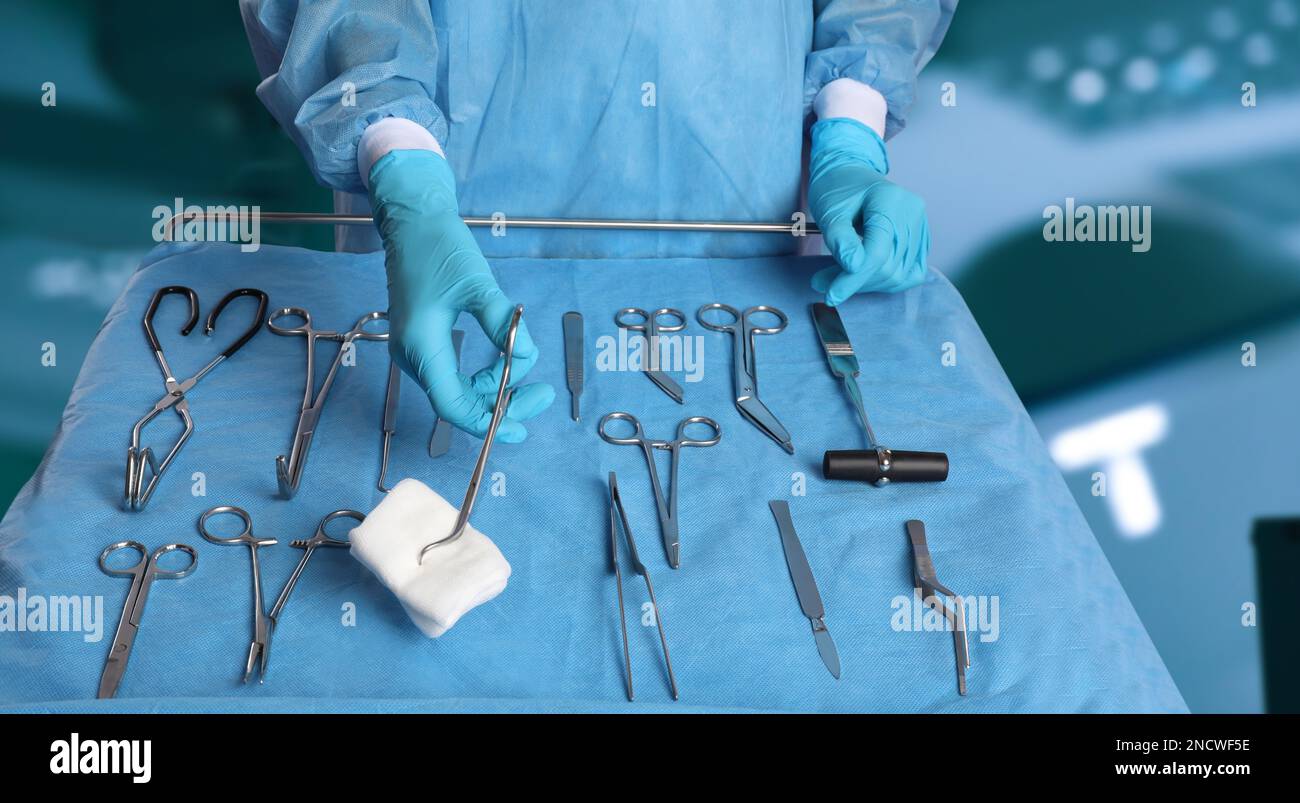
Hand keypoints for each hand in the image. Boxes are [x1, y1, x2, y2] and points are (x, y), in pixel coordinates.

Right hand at [369, 149, 553, 441]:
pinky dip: (486, 374)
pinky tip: (510, 361)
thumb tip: (525, 358)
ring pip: (461, 389)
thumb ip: (503, 323)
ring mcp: (418, 351)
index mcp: (421, 345)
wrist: (413, 221)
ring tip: (531, 366)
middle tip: (544, 393)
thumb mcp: (478, 284)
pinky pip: (457, 373)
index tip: (522, 428)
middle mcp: (414, 356)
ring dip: (498, 387)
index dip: (487, 423)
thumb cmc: (440, 247)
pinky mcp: (426, 342)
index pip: (454, 405)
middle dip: (503, 404)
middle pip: (460, 402)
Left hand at [807, 118, 929, 304]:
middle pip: (889, 267)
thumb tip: (854, 267)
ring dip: (868, 284)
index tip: (831, 295)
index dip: (853, 279)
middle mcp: (913, 212)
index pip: (877, 253)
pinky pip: (909, 272)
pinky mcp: (921, 238)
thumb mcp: (829, 212)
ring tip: (840, 277)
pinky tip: (865, 274)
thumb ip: (841, 240)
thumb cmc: (837, 190)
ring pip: (899, 275)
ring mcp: (921, 225)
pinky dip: (886, 280)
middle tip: (824, 283)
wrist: (849, 174)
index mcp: (891, 200)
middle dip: (856, 282)